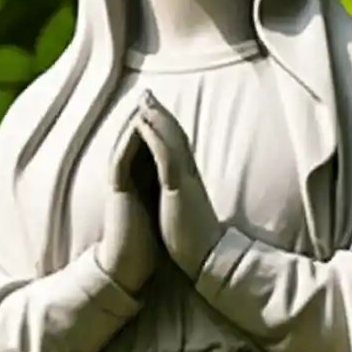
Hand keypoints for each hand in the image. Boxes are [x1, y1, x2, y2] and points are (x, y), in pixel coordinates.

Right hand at [95, 107, 157, 293]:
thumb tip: (175, 183)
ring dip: (131, 123)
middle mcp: (127, 179)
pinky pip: (119, 162)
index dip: (153, 125)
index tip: (163, 105)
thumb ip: (160, 192)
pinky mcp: (117, 193)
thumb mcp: (157, 209)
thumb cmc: (146, 243)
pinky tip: (133, 127)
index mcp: (139, 182)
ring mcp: (120, 185)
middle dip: (141, 116)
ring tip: (140, 101)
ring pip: (123, 146)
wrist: (129, 266)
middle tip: (148, 92)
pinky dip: (125, 143)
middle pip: (132, 140)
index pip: (144, 147)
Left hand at [135, 90, 224, 282]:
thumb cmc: (193, 239)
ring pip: (171, 140)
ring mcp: (184, 179)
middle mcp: (188, 174)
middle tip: (147, 94)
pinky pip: (165, 155)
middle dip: (160, 114)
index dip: (165, 127)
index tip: (153, 110)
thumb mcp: (185, 210)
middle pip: (175, 136)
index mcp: (188, 181)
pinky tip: (143, 122)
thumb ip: (180, 195)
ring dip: (157, 117)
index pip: (177, 147)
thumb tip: (175, 190)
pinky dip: (154, 136)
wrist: (208, 258)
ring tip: (144, 99)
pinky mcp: (178, 188)